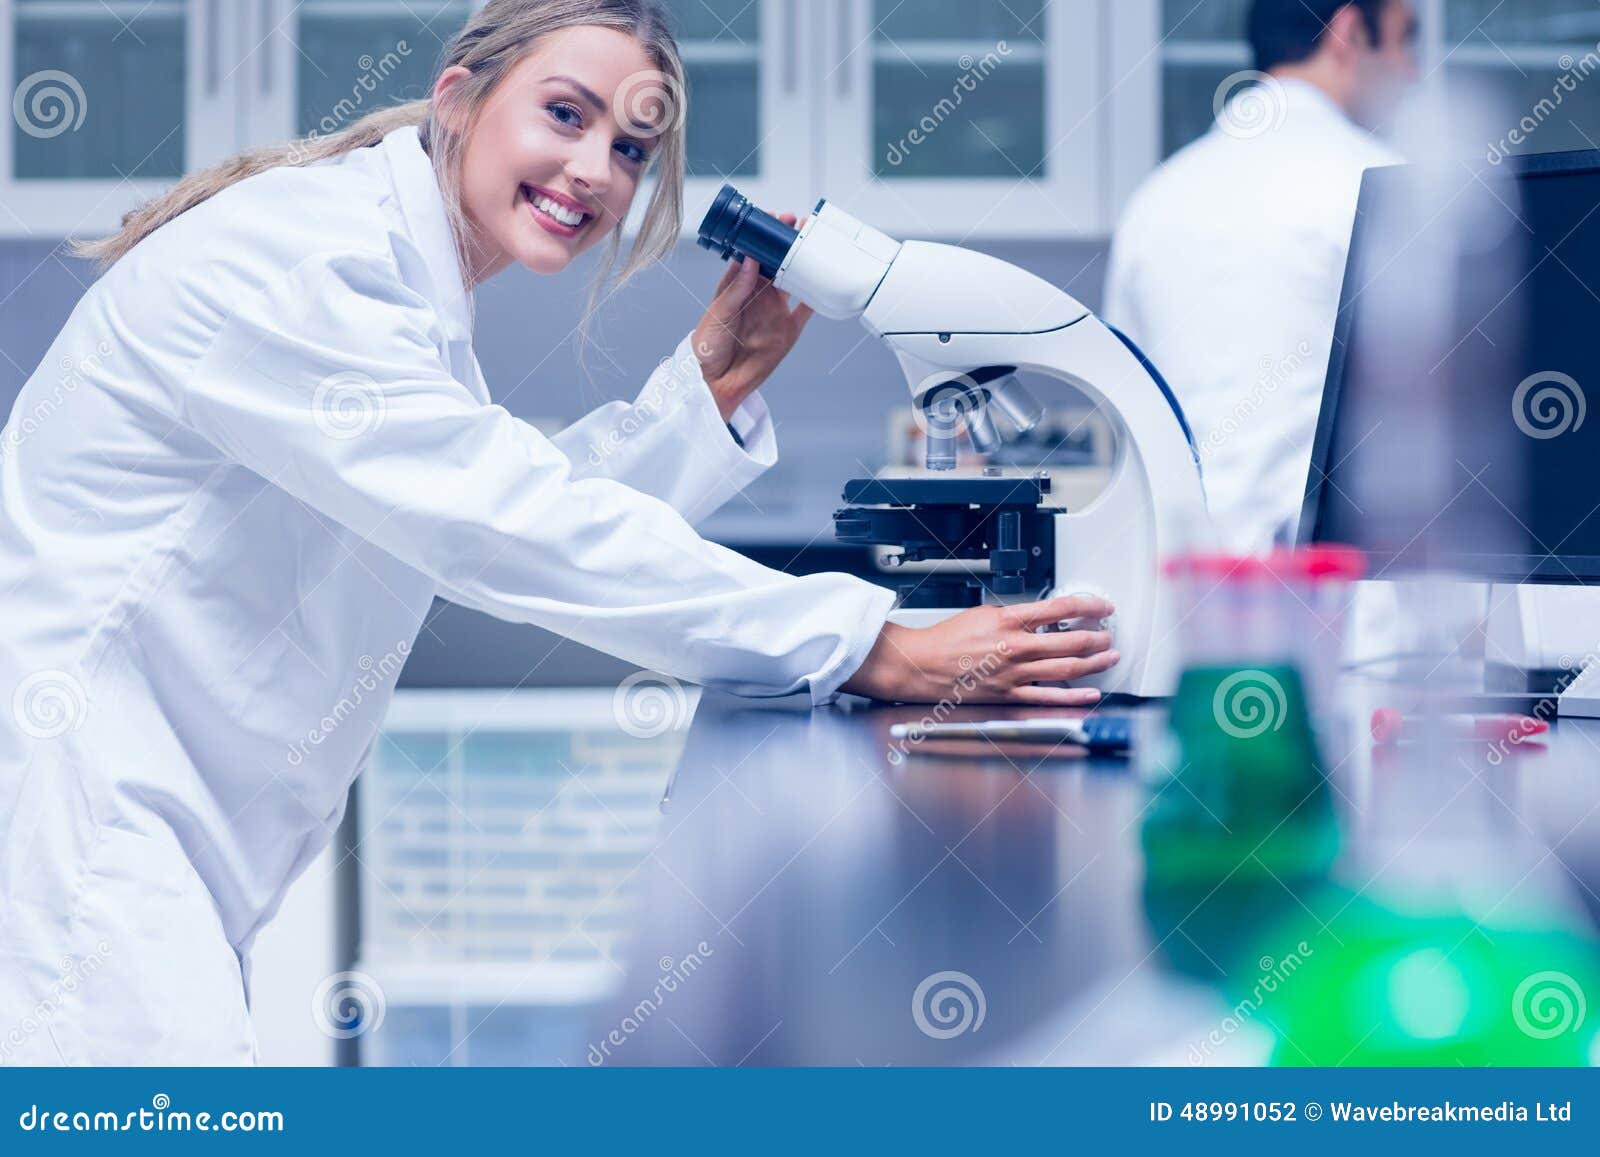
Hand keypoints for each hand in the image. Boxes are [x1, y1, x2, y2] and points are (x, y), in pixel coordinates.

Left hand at [692, 210, 814, 421]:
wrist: (715, 384)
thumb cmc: (706, 348)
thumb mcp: (718, 315)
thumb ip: (737, 289)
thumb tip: (752, 259)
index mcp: (737, 286)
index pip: (753, 254)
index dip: (763, 236)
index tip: (774, 220)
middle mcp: (757, 295)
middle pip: (777, 263)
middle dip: (787, 243)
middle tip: (799, 224)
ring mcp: (774, 311)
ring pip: (794, 281)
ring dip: (804, 264)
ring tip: (815, 243)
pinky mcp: (787, 330)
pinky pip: (807, 311)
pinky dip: (817, 298)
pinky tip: (827, 282)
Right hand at [840, 595, 1119, 705]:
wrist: (923, 665)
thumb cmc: (947, 640)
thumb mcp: (984, 613)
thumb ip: (1017, 616)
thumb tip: (1045, 618)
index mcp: (1009, 620)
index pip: (1062, 608)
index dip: (1090, 605)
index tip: (1102, 607)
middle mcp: (1016, 647)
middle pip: (1073, 640)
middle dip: (1098, 637)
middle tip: (1109, 634)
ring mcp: (1015, 674)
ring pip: (1068, 668)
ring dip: (1095, 662)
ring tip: (1109, 656)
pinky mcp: (1010, 695)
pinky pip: (1050, 697)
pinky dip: (1075, 695)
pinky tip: (1091, 691)